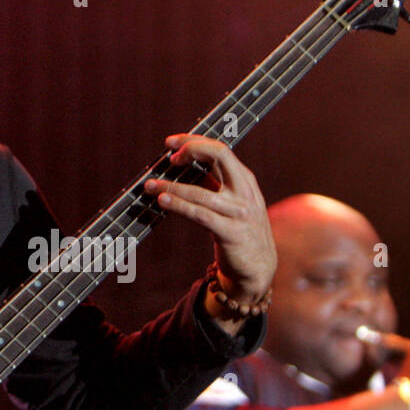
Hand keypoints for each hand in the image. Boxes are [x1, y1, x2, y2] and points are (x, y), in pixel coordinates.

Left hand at [145, 134, 276, 313]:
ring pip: (201, 191)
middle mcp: (244, 191)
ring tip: (151, 185)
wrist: (258, 267)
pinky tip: (163, 200)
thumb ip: (214, 184)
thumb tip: (182, 165)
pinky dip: (179, 205)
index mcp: (245, 180)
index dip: (194, 142)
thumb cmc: (239, 231)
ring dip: (172, 186)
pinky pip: (200, 215)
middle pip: (219, 155)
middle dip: (190, 149)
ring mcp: (239, 212)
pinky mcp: (231, 233)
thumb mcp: (232, 202)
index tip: (172, 143)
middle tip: (168, 157)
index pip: (220, 149)